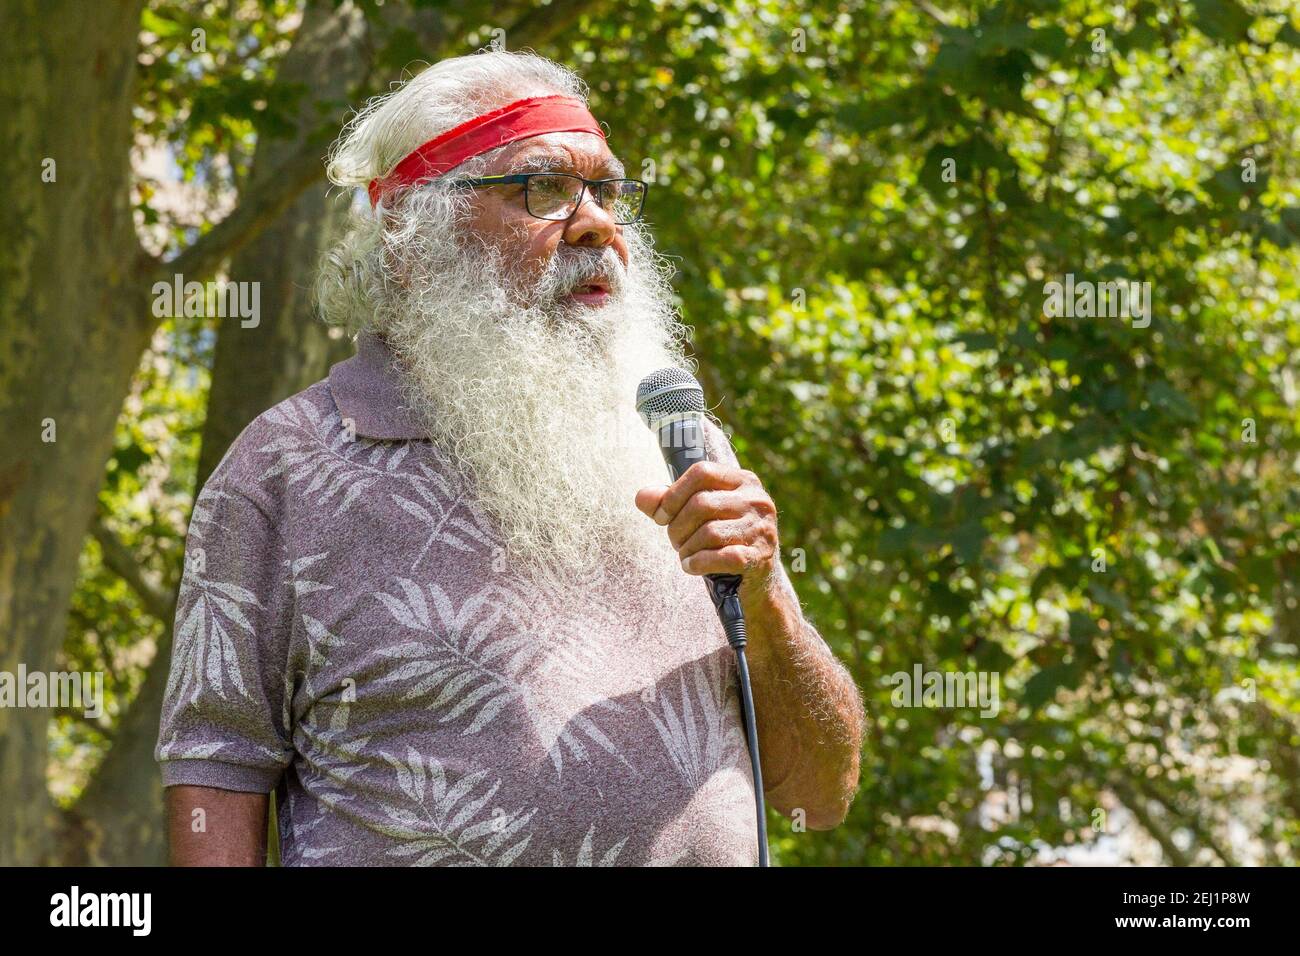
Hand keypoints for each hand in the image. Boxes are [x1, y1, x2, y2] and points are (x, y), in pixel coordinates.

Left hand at [635, 461, 779, 585]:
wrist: (756, 580)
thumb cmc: (722, 540)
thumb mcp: (698, 516)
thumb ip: (668, 502)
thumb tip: (642, 497)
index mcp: (743, 481)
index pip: (702, 472)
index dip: (674, 494)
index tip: (661, 517)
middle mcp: (757, 500)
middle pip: (702, 503)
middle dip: (677, 526)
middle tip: (676, 542)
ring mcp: (761, 529)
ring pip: (709, 531)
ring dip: (687, 548)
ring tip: (686, 556)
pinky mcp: (759, 557)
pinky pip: (720, 557)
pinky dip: (698, 563)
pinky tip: (691, 567)